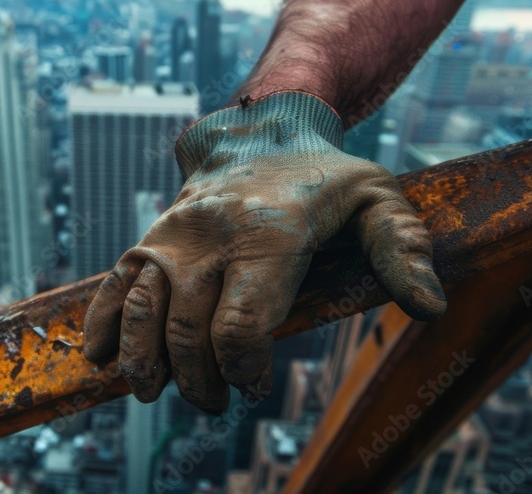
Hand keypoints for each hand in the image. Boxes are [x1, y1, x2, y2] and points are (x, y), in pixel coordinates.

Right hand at [82, 92, 445, 412]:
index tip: (253, 386)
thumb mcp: (378, 198)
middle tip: (215, 402)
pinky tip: (101, 355)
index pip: (242, 321)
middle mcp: (212, 235)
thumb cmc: (325, 174)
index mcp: (268, 233)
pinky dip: (105, 322)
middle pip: (188, 327)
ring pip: (143, 308)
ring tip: (154, 392)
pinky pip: (117, 282)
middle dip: (199, 378)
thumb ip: (401, 249)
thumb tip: (430, 309)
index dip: (243, 367)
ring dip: (144, 361)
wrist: (258, 130)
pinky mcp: (151, 237)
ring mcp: (174, 235)